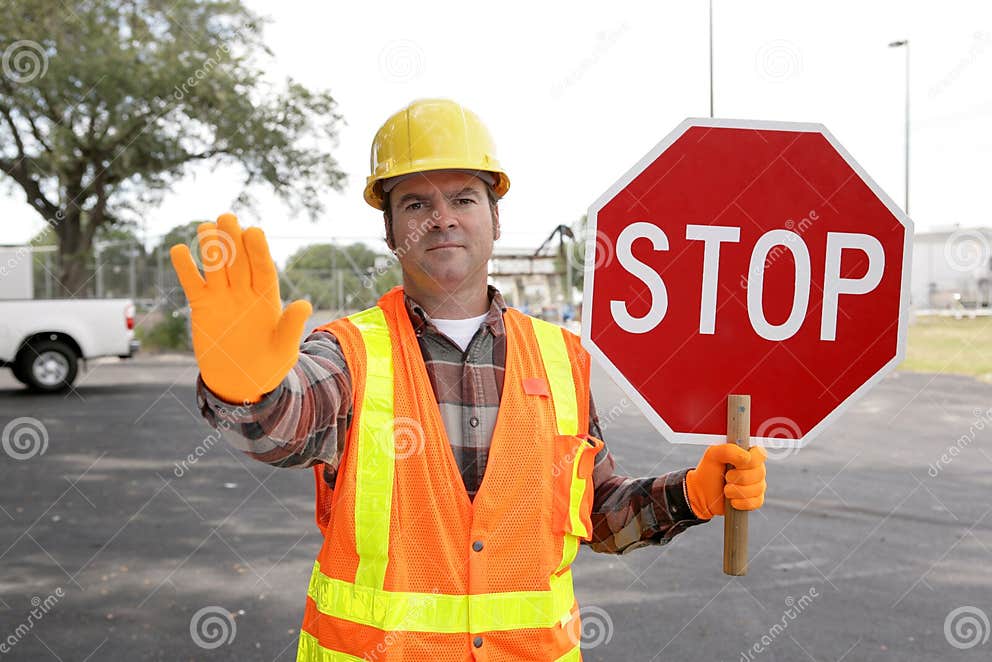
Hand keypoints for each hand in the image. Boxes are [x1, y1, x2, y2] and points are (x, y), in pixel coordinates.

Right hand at [169, 213, 311, 402]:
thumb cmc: (269, 365)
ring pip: (216, 267)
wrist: (241, 381)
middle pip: (239, 262)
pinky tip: (179, 250)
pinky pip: (193, 283)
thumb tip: (304, 305)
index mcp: (267, 298)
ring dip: (211, 247)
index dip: (258, 251)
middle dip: (234, 240)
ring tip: (206, 227)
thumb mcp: (283, 349)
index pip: (263, 270)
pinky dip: (185, 268)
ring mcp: (223, 297)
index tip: (254, 231)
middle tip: (227, 217)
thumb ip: (290, 327)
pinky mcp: (202, 305)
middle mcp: (245, 292)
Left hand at [685, 444, 766, 518]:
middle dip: (737, 477)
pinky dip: (740, 502)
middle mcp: (757, 469)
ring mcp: (758, 486)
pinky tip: (731, 500)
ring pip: (757, 489)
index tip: (735, 464)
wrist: (702, 493)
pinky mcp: (755, 501)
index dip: (750, 460)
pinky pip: (755, 502)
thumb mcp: (713, 454)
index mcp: (749, 455)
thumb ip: (728, 450)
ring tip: (726, 489)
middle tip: (726, 477)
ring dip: (736, 491)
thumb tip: (747, 458)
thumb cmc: (708, 471)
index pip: (761, 454)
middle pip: (759, 473)